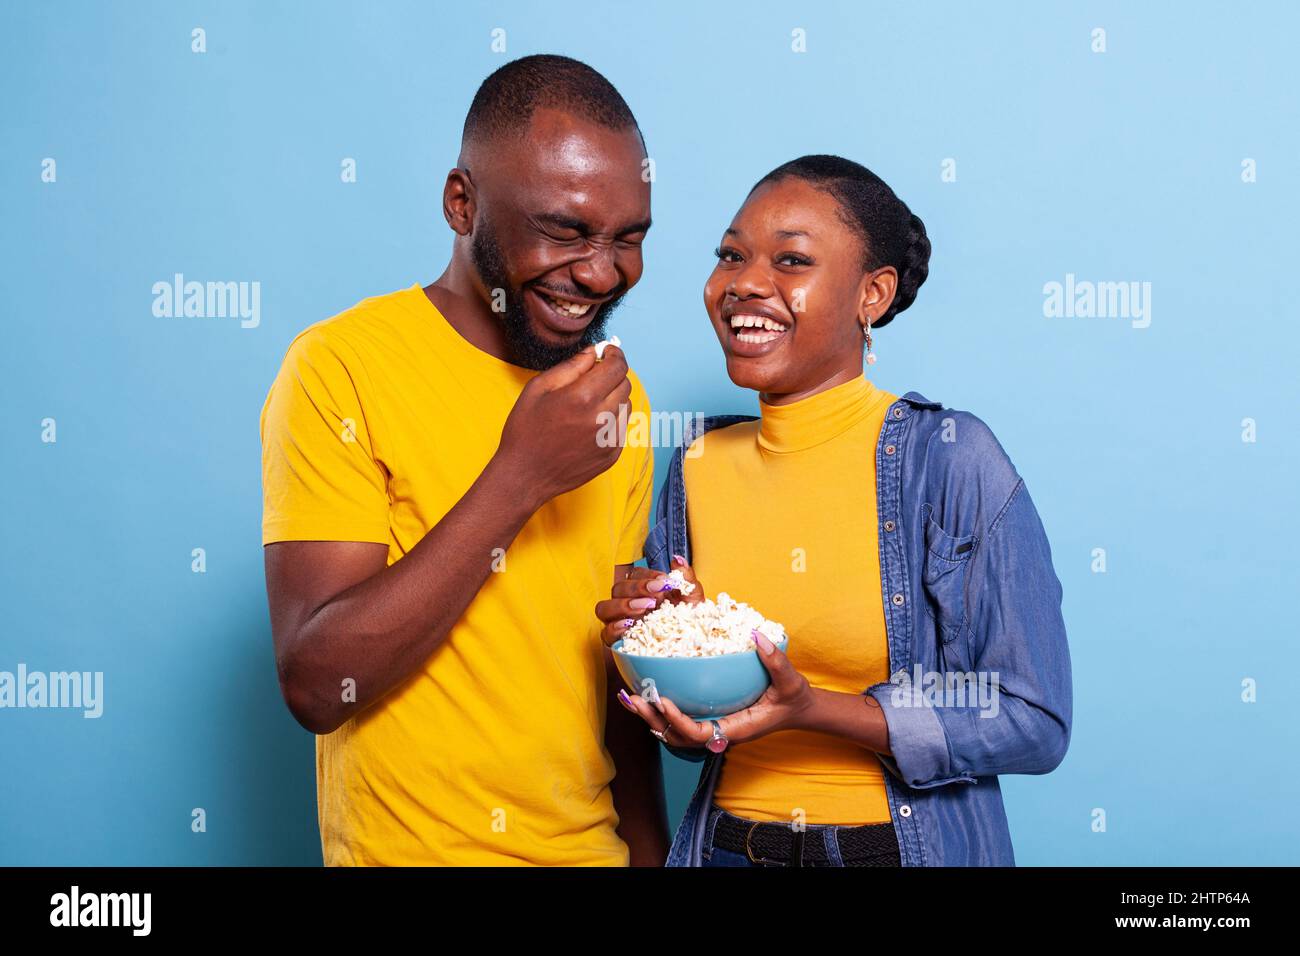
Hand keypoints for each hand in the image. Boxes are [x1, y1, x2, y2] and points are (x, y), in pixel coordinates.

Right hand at [493, 344, 632, 509]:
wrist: (524, 475)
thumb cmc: (525, 431)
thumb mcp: (538, 388)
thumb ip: (570, 366)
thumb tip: (594, 352)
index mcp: (583, 397)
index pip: (618, 367)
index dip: (616, 355)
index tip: (609, 352)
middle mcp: (601, 419)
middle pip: (625, 385)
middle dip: (613, 375)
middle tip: (595, 377)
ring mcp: (609, 440)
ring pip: (626, 406)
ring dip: (613, 397)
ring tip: (588, 404)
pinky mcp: (612, 455)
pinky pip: (621, 427)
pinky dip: (611, 419)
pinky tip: (588, 424)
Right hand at [595, 556, 703, 646]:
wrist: (692, 644)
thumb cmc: (689, 619)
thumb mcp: (692, 597)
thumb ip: (685, 577)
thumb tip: (677, 559)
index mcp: (643, 589)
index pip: (634, 574)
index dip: (647, 576)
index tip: (664, 582)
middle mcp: (628, 602)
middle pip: (618, 588)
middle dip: (636, 590)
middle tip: (655, 597)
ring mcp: (620, 621)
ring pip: (604, 608)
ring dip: (622, 606)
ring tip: (644, 608)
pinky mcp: (618, 641)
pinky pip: (605, 633)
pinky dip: (614, 628)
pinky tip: (629, 625)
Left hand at [615, 630, 813, 748]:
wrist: (797, 709)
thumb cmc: (792, 697)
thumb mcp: (789, 680)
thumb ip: (775, 660)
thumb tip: (756, 635)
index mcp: (736, 729)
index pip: (699, 734)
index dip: (677, 721)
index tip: (663, 700)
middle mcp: (720, 733)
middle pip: (677, 737)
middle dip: (653, 719)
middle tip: (632, 698)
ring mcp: (713, 729)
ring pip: (674, 733)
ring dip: (650, 717)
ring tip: (629, 697)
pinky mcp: (709, 719)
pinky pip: (679, 722)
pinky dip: (659, 711)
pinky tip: (645, 694)